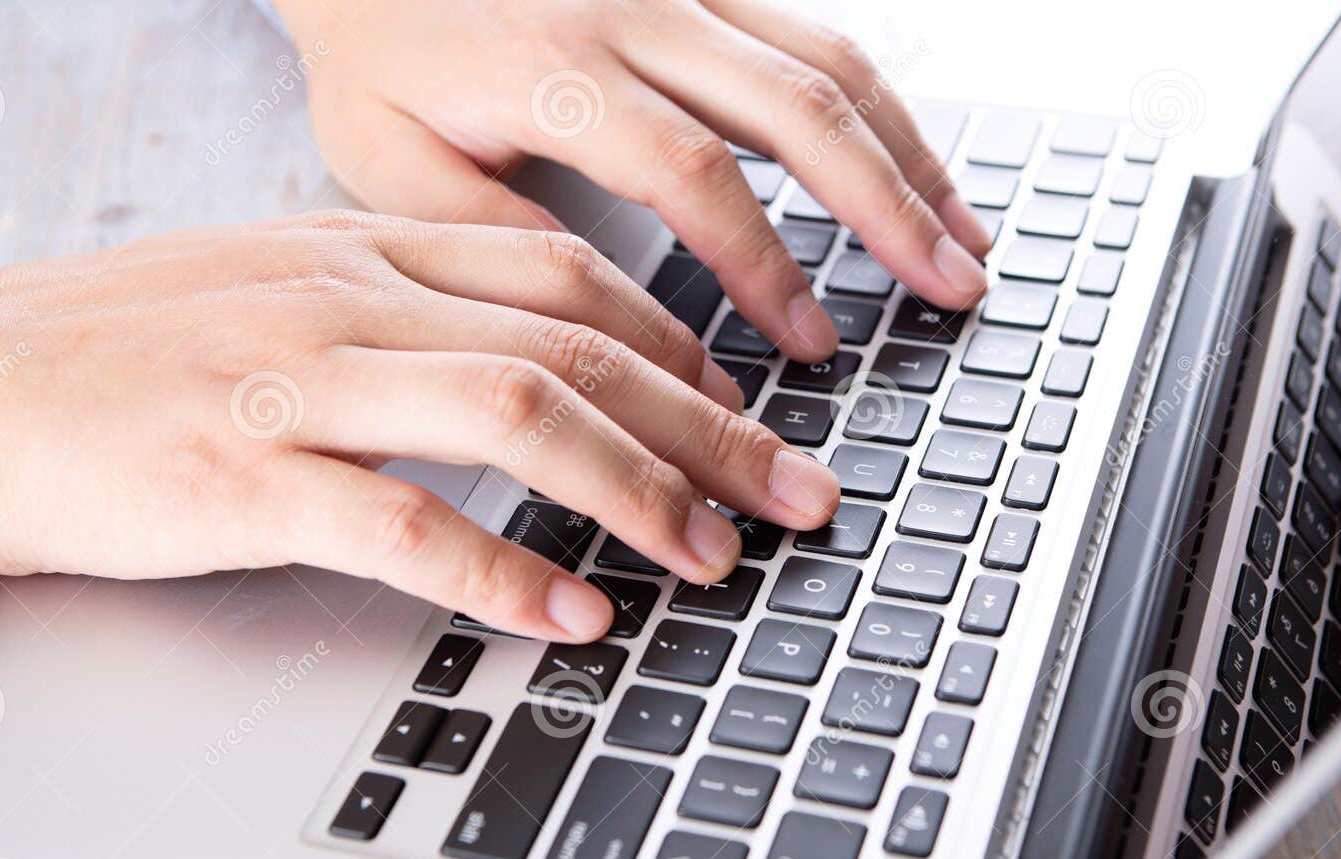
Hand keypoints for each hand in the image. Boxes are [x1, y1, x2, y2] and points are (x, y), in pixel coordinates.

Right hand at [0, 212, 839, 639]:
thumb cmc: (125, 358)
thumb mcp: (284, 299)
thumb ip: (411, 322)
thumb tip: (539, 378)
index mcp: (368, 245)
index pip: (573, 277)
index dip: (686, 348)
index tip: (751, 412)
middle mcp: (351, 293)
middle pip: (581, 344)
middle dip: (712, 427)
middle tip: (798, 496)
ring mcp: (295, 377)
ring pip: (517, 412)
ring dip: (637, 492)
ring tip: (712, 557)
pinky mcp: (238, 475)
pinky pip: (401, 519)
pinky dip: (502, 570)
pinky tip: (572, 614)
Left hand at [271, 0, 991, 361]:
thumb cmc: (374, 51)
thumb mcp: (389, 160)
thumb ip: (493, 236)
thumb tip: (605, 315)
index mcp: (556, 70)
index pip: (694, 174)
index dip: (766, 264)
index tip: (812, 343)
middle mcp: (635, 11)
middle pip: (799, 104)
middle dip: (891, 205)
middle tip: (952, 288)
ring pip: (827, 60)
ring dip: (910, 153)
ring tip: (966, 238)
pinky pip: (812, 30)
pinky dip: (877, 107)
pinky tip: (915, 163)